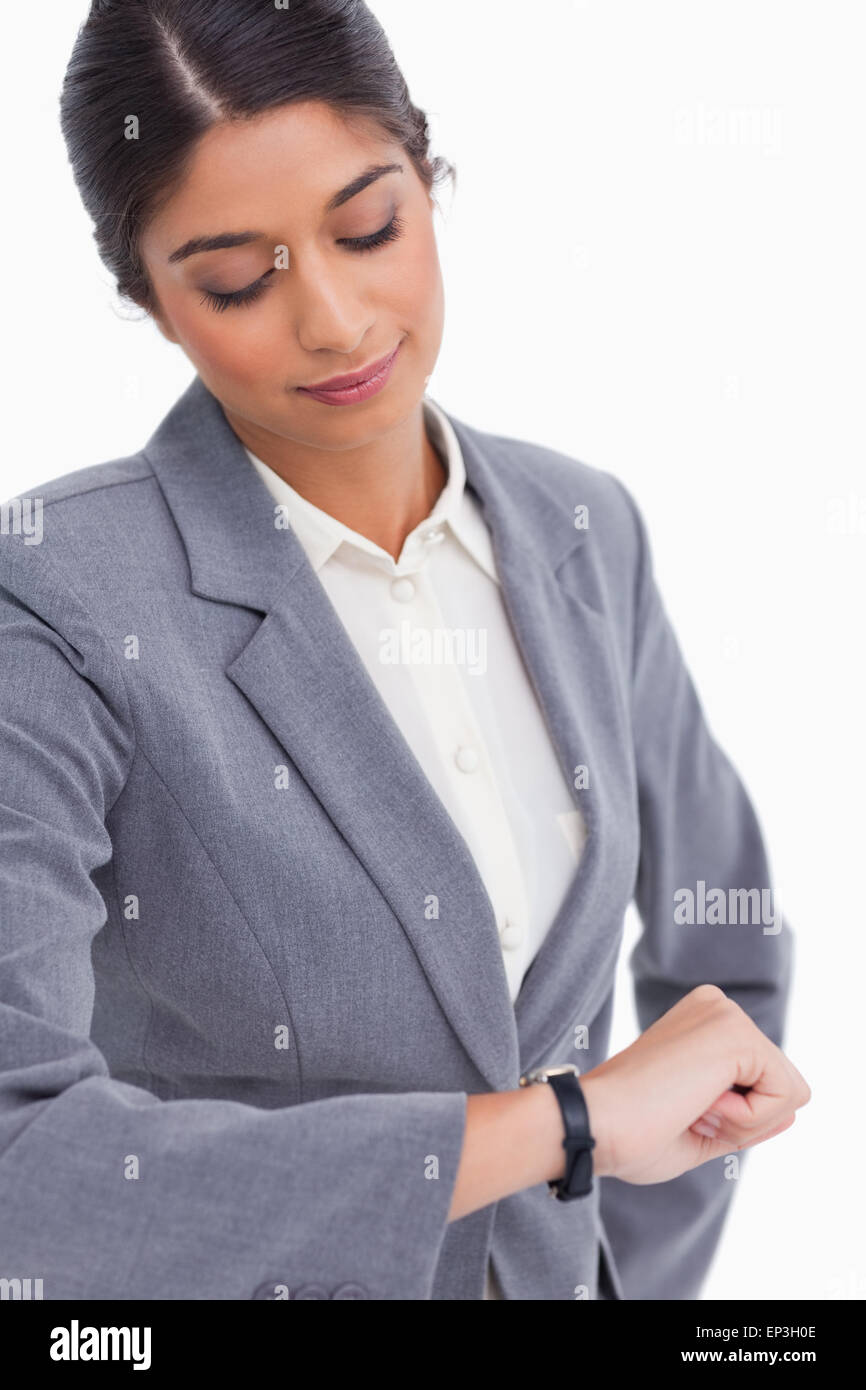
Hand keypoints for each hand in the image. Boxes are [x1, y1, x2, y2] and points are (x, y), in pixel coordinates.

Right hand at [578, 984, 809, 1184]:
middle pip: (782, 1086)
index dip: (734, 1121)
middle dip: (744, 1121)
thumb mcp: (703, 1128)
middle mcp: (718, 1008)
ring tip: (690, 1108)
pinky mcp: (737, 1033)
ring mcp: (727, 1015)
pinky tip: (699, 1105)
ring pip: (788, 1093)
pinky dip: (747, 1120)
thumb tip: (793, 1110)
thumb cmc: (632, 1134)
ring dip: (744, 1122)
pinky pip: (784, 1096)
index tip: (680, 1110)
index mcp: (705, 1024)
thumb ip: (749, 1117)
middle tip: (685, 1113)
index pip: (762, 1084)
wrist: (594, 1124)